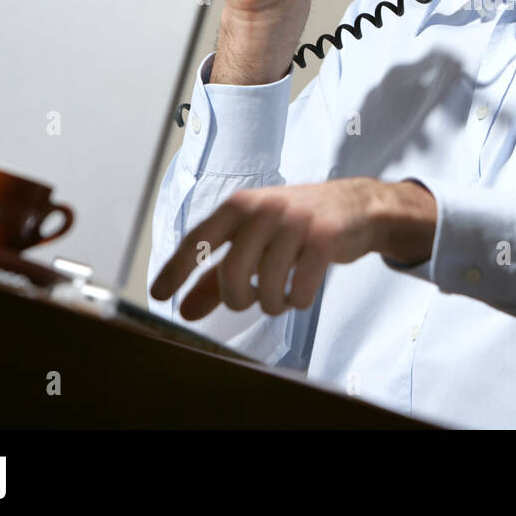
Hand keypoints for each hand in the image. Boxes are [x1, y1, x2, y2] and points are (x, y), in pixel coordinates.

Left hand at [149, 177, 436, 319]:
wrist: (356, 206)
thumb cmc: (297, 223)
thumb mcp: (254, 241)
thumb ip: (216, 276)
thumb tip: (184, 309)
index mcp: (241, 205)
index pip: (199, 239)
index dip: (177, 268)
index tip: (160, 293)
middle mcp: (265, 210)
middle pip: (232, 274)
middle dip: (237, 300)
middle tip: (248, 300)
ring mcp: (297, 222)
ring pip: (267, 287)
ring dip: (272, 303)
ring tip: (279, 295)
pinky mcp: (325, 239)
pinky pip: (300, 290)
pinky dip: (297, 301)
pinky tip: (300, 291)